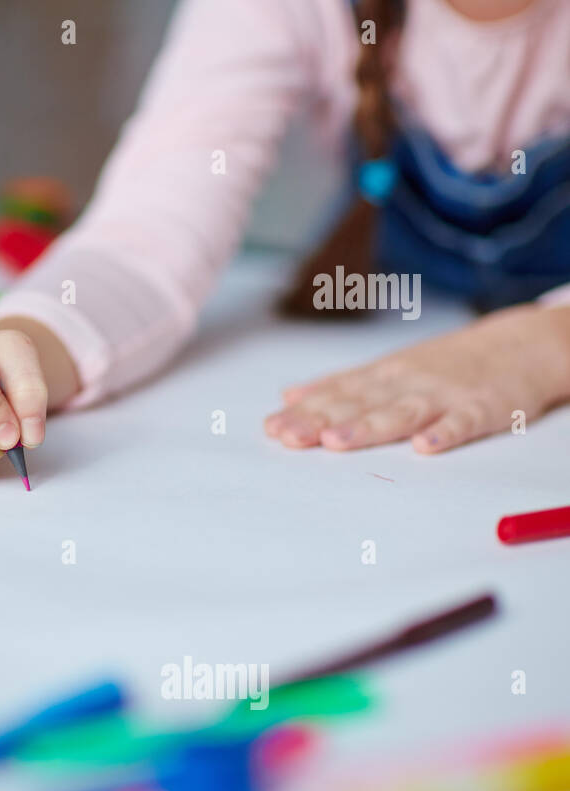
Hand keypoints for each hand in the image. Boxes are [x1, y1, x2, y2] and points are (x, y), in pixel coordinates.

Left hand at [265, 304, 569, 453]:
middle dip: (321, 421)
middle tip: (289, 437)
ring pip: (401, 413)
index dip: (303, 412)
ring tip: (336, 441)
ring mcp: (443, 395)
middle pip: (358, 406)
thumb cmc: (445, 364)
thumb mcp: (388, 368)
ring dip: (368, 427)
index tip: (272, 428)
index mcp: (380, 377)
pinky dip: (445, 433)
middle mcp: (405, 384)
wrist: (519, 344)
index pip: (335, 396)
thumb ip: (339, 385)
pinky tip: (425, 446)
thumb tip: (289, 396)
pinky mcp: (481, 408)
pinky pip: (462, 422)